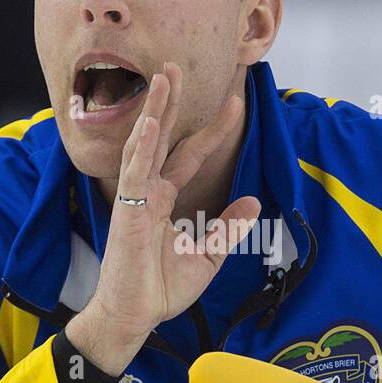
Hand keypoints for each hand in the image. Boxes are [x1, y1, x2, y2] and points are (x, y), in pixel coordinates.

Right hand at [67, 62, 260, 374]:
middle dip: (170, 101)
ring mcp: (135, 198)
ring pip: (145, 144)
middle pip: (163, 137)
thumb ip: (228, 226)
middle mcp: (148, 191)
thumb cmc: (161, 289)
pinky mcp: (127, 211)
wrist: (136, 318)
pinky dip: (143, 147)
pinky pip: (135, 173)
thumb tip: (254, 201)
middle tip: (177, 65)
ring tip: (163, 77)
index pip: (190, 154)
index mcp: (164, 198)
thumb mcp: (208, 255)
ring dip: (154, 111)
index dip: (212, 129)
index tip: (235, 103)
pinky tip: (151, 123)